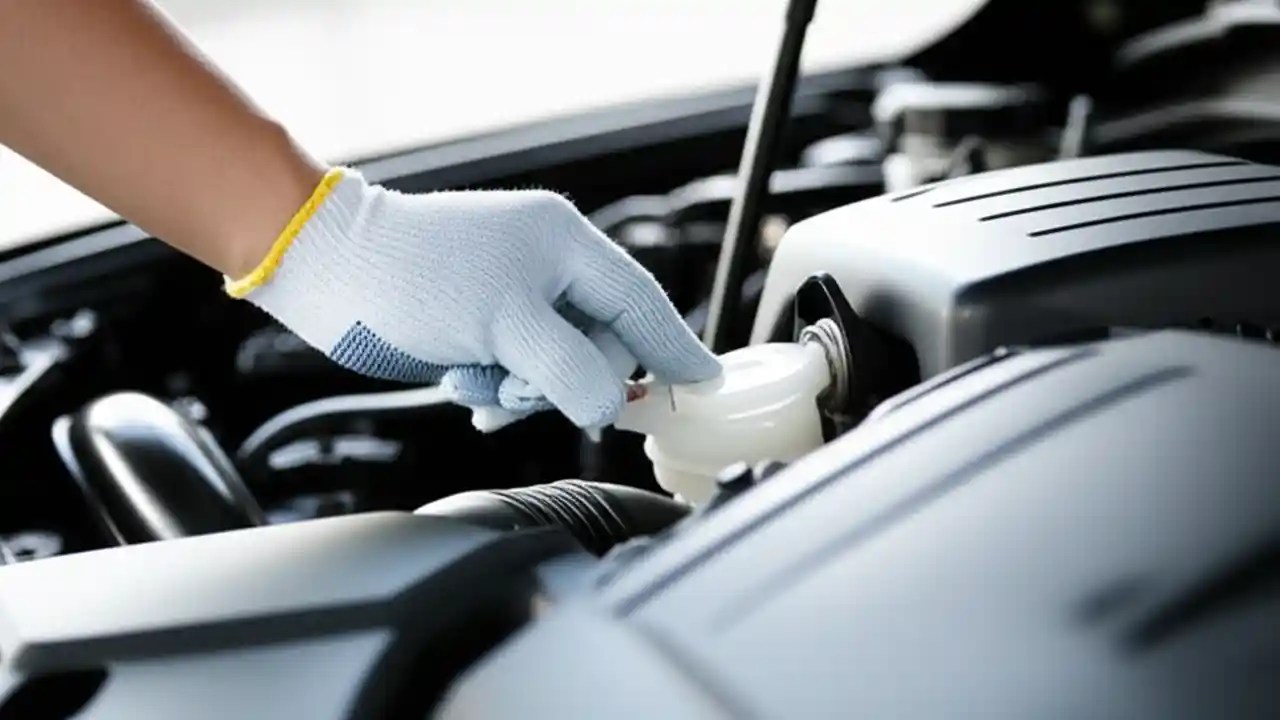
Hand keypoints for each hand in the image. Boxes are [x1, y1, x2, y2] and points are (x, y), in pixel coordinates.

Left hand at [228, 167, 721, 429]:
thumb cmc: (409, 277)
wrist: (324, 269)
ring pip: (556, 365)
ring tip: (476, 384)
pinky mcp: (482, 319)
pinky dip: (495, 387)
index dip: (676, 347)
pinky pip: (517, 368)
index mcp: (565, 244)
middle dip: (561, 382)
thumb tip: (608, 405)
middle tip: (517, 395)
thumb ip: (572, 370)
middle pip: (598, 345)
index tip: (705, 381)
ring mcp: (513, 292)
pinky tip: (465, 383)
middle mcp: (546, 264)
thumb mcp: (505, 327)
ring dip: (519, 389)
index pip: (642, 302)